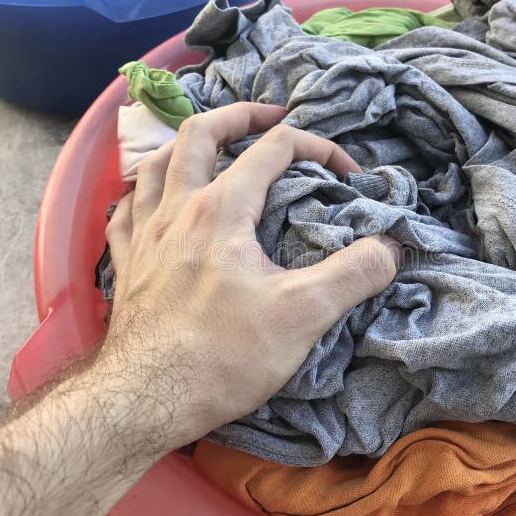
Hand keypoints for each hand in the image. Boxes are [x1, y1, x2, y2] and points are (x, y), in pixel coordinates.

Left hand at [102, 102, 400, 447]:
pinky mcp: (126, 264)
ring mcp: (144, 235)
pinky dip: (142, 194)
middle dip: (238, 114)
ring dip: (184, 145)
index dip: (317, 148)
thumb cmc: (223, 356)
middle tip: (269, 115)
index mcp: (222, 209)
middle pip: (200, 133)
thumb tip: (390, 248)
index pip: (273, 149)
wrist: (144, 400)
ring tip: (209, 147)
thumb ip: (353, 275)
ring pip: (154, 163)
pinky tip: (152, 204)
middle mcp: (177, 209)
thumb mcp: (303, 316)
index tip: (346, 172)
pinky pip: (124, 210)